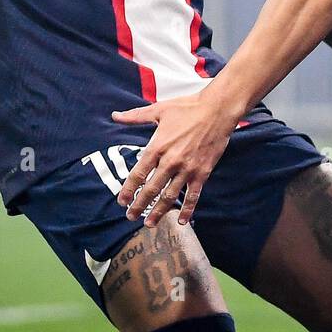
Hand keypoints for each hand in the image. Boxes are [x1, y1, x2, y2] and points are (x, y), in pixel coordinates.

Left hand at [111, 91, 244, 225]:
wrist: (217, 110)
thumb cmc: (188, 107)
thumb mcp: (158, 109)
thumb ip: (135, 116)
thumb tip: (115, 116)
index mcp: (158, 146)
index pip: (138, 173)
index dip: (128, 189)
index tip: (121, 201)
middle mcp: (171, 161)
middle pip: (151, 189)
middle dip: (139, 205)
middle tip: (131, 216)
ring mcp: (188, 168)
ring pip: (170, 196)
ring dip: (159, 211)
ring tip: (149, 223)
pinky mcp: (202, 172)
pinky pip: (193, 195)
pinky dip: (188, 209)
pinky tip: (182, 220)